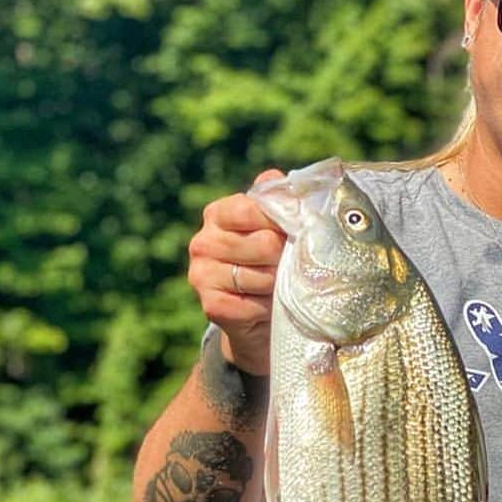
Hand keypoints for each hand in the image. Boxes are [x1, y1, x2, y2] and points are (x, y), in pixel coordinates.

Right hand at [187, 168, 285, 374]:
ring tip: (282, 287)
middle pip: (264, 244)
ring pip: (262, 276)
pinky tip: (270, 306)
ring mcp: (201, 275)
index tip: (300, 232)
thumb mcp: (275, 229)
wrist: (259, 321)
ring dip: (281, 286)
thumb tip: (282, 180)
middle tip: (293, 266)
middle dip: (287, 257)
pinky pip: (253, 304)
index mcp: (217, 214)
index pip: (254, 209)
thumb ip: (277, 201)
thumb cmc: (272, 265)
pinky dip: (269, 308)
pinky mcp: (211, 306)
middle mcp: (202, 242)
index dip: (284, 222)